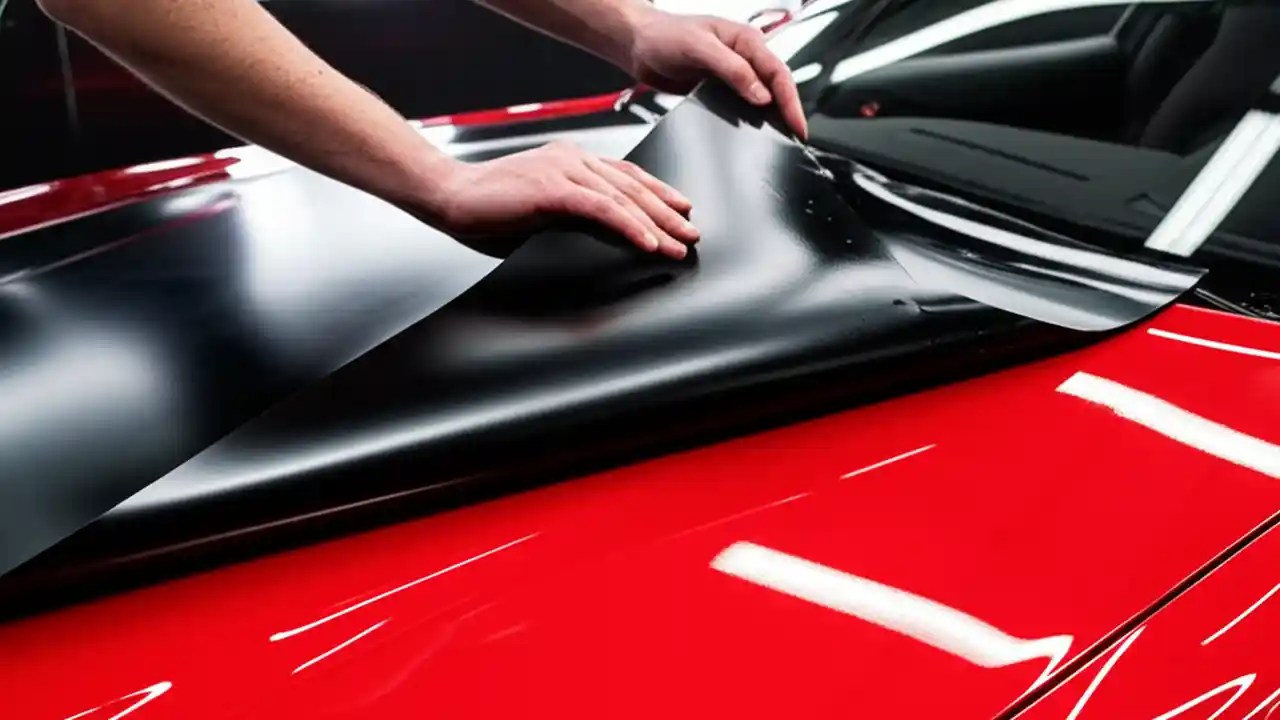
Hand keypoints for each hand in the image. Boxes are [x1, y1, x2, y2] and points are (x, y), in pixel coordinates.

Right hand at [426, 141, 697, 258]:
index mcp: (570, 160)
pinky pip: (602, 209)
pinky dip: (628, 226)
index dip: (657, 192)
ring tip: (678, 243)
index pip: (625, 176)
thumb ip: (574, 212)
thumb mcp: (542, 207)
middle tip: (691, 233)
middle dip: (666, 213)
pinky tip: (646, 242)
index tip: (681, 209)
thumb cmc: (489, 206)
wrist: (450, 196)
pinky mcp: (554, 189)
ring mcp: (564, 170)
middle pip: (632, 187)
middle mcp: (572, 158)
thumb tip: (607, 231)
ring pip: (623, 198)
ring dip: (656, 224)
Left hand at [625, 11, 806, 139]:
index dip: (791, 100)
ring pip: (761, 98)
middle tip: (796, 139)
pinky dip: (749, 122)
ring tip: (782, 141)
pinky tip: (752, 136)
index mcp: (745, 40)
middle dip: (788, 112)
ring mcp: (732, 75)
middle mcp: (743, 57)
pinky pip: (740, 107)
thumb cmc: (664, 35)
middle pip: (776, 87)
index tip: (797, 126)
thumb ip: (732, 70)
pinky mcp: (718, 90)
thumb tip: (762, 96)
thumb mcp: (699, 48)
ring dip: (771, 118)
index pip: (778, 71)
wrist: (637, 45)